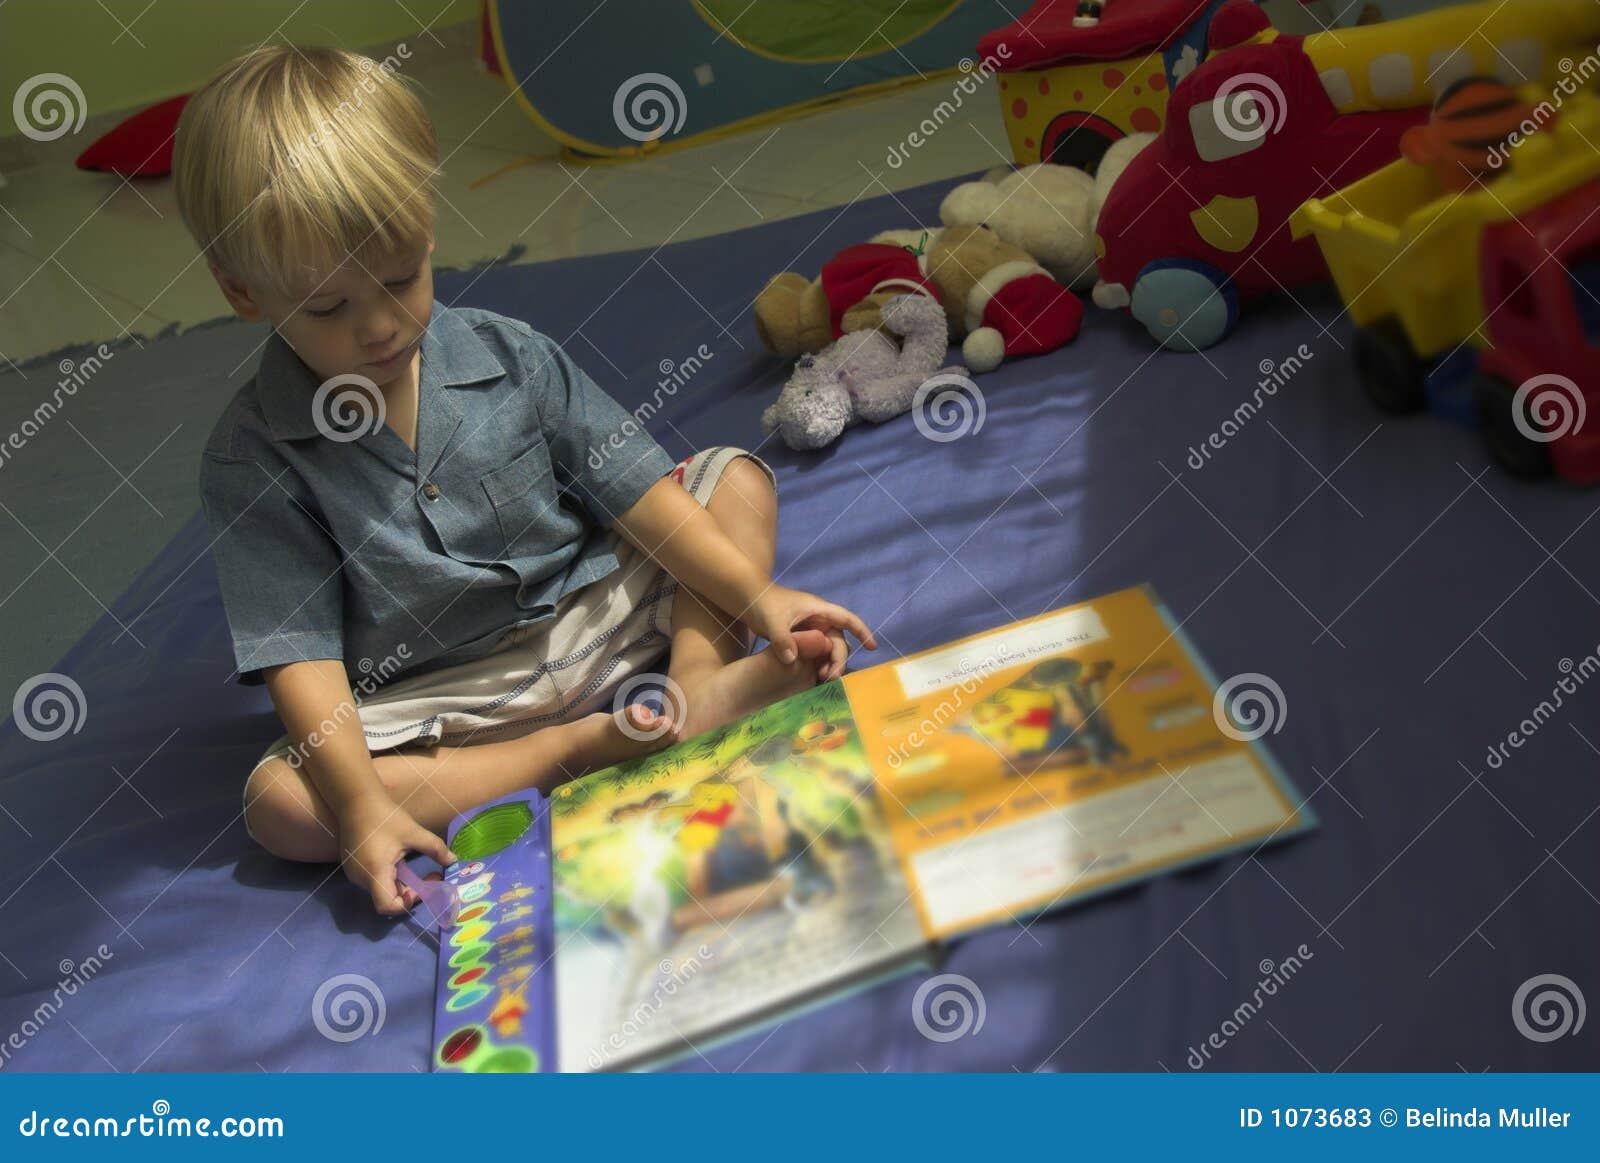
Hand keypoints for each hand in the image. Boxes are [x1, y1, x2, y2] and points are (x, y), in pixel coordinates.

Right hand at [338, 791, 455, 916]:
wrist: (356, 801)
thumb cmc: (385, 817)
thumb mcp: (413, 832)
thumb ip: (435, 848)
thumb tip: (454, 860)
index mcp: (375, 872)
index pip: (387, 907)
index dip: (406, 904)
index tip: (421, 888)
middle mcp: (361, 878)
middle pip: (386, 899)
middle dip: (409, 892)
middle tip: (427, 877)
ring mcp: (354, 874)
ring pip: (380, 890)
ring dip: (399, 884)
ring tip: (409, 864)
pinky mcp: (353, 868)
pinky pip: (373, 880)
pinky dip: (388, 877)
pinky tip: (396, 859)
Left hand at [749, 584, 876, 674]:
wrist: (748, 599)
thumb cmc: (763, 603)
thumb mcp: (772, 621)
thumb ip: (782, 639)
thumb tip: (792, 659)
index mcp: (818, 609)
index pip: (847, 619)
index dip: (862, 632)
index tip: (872, 647)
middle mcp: (818, 619)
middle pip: (838, 640)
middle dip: (838, 659)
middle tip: (829, 678)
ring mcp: (810, 629)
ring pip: (828, 649)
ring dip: (828, 663)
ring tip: (821, 679)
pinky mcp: (801, 638)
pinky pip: (816, 653)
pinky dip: (817, 664)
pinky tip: (813, 678)